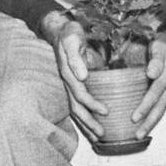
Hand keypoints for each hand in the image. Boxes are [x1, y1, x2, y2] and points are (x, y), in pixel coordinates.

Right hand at [44, 15, 107, 138]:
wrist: (59, 29)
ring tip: (98, 137)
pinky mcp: (72, 83)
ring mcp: (68, 84)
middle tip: (102, 134)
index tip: (106, 112)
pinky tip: (92, 123)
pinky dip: (84, 116)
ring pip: (75, 108)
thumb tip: (83, 76)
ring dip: (86, 123)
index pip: (79, 94)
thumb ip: (76, 57)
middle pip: (76, 107)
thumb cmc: (69, 33)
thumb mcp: (72, 39)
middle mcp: (67, 81)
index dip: (92, 104)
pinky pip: (77, 103)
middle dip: (88, 122)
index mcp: (68, 73)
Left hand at [131, 23, 165, 137]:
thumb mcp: (159, 45)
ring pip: (162, 110)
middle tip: (137, 136)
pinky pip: (163, 106)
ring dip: (151, 123)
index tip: (134, 118)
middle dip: (148, 124)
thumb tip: (151, 73)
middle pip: (160, 109)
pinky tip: (144, 122)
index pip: (154, 95)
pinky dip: (154, 115)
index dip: (144, 107)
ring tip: (139, 134)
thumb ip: (156, 59)